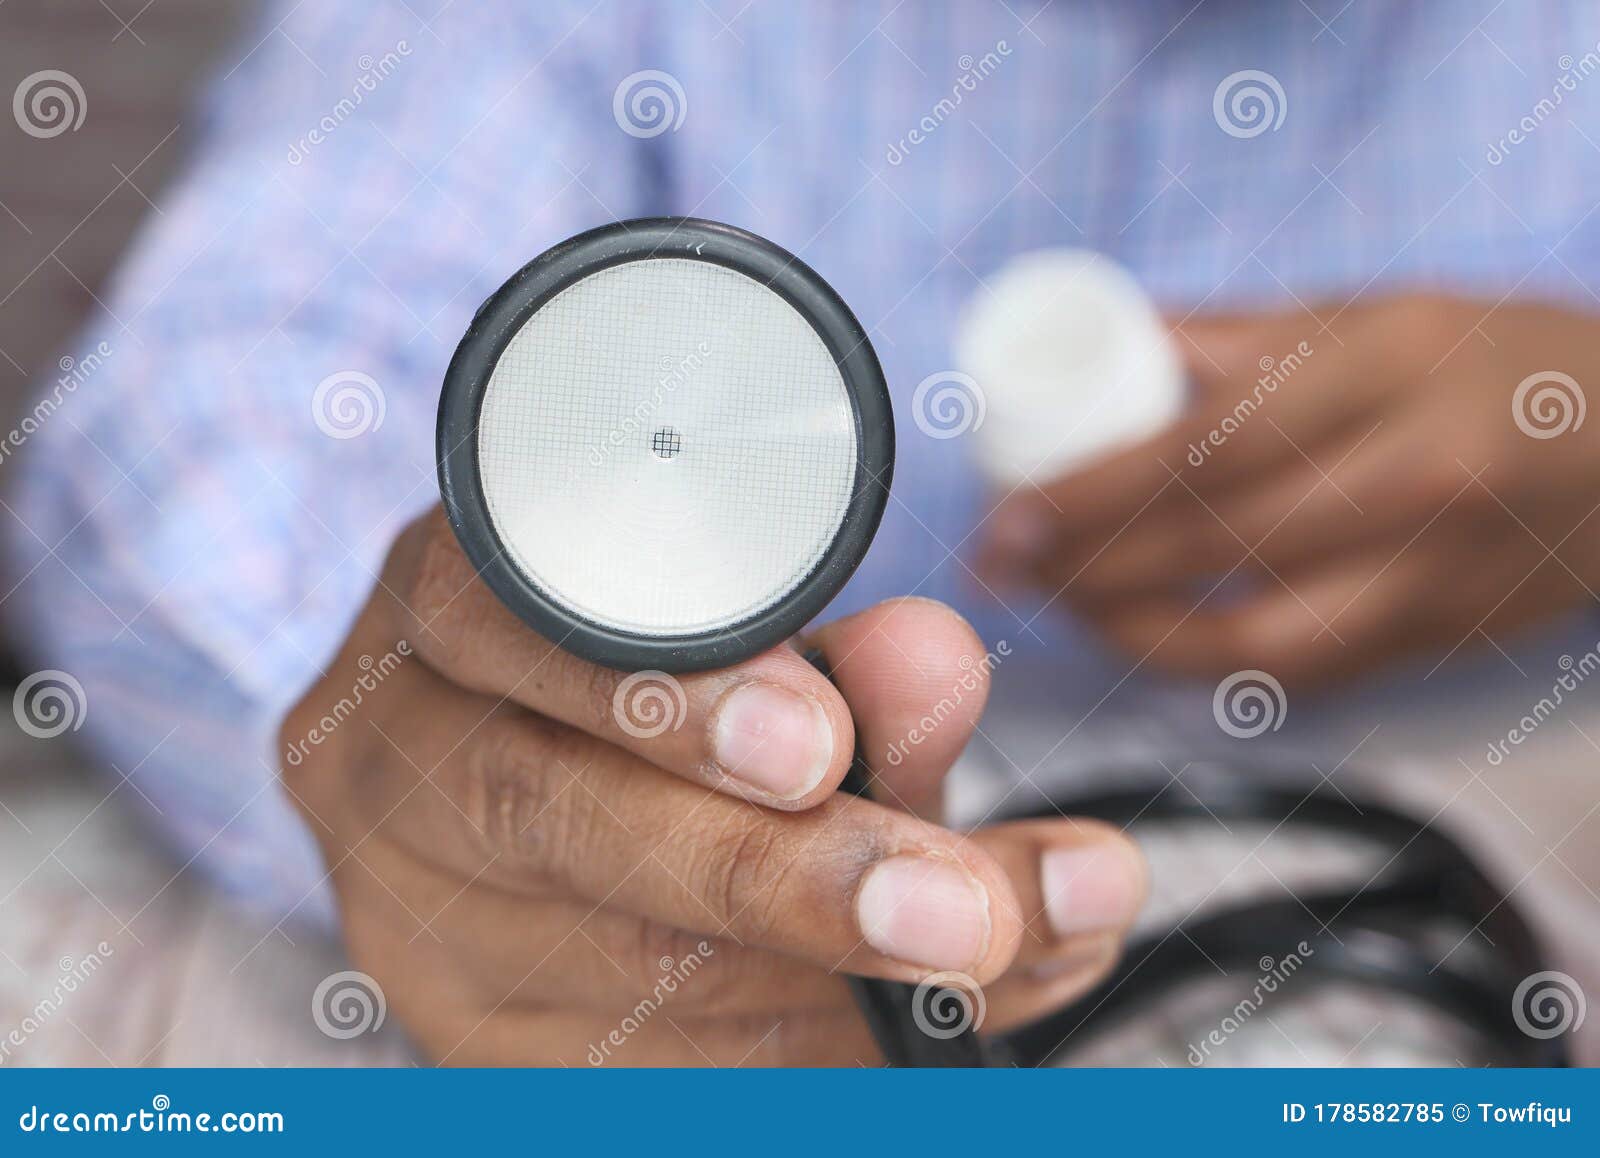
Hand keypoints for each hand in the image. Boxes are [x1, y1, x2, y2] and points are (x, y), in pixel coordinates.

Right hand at [281, 508, 1147, 1064]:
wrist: (528, 798)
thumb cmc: (650, 700)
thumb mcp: (746, 652)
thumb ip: (839, 662)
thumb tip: (935, 665)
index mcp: (444, 610)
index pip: (499, 622)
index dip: (660, 693)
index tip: (823, 742)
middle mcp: (390, 761)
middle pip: (551, 818)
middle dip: (777, 873)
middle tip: (961, 907)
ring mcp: (413, 917)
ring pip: (608, 969)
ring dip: (836, 982)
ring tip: (1010, 952)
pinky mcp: (470, 1035)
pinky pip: (643, 1065)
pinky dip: (812, 1047)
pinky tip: (936, 1025)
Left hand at [980, 294, 1599, 685]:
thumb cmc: (1498, 358)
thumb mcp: (1375, 312)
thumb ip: (1237, 336)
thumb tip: (1108, 347)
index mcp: (1389, 369)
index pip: (1210, 446)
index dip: (1093, 492)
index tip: (1007, 515)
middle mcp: (1416, 476)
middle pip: (1218, 546)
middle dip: (1087, 567)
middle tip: (1004, 565)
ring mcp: (1434, 573)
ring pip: (1254, 640)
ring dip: (1135, 632)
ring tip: (1064, 604)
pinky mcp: (1438, 640)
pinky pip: (1300, 673)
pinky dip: (1207, 661)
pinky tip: (1143, 633)